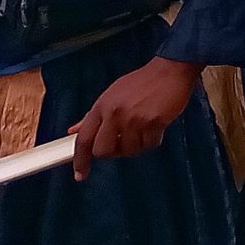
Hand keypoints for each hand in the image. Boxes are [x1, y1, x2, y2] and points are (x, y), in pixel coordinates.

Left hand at [69, 58, 200, 179]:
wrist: (170, 70)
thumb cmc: (142, 81)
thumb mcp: (112, 95)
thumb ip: (93, 115)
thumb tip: (74, 130)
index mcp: (101, 106)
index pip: (83, 139)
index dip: (80, 160)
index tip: (80, 174)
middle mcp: (114, 114)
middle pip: (104, 151)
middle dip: (114, 152)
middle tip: (124, 142)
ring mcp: (134, 119)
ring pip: (129, 150)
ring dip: (137, 144)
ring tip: (144, 128)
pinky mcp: (153, 122)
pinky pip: (149, 144)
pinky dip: (153, 139)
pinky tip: (156, 125)